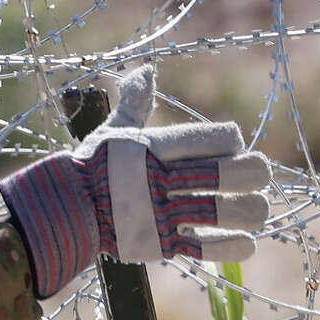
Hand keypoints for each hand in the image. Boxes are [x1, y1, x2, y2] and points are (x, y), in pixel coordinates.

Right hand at [0, 66, 270, 297]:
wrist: (65, 209)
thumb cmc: (92, 166)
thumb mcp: (114, 129)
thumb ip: (136, 103)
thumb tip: (146, 70)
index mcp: (158, 146)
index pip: (222, 138)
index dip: (231, 142)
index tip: (226, 148)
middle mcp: (165, 178)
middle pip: (238, 173)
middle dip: (253, 174)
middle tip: (251, 177)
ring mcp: (165, 213)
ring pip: (233, 212)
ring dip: (252, 211)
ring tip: (253, 210)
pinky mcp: (163, 244)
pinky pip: (212, 249)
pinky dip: (236, 247)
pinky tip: (245, 241)